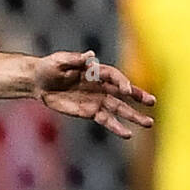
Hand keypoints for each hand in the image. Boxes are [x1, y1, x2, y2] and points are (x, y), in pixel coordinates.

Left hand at [33, 50, 155, 138]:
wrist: (38, 82)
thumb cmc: (49, 67)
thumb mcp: (59, 61)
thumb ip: (74, 59)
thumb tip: (90, 55)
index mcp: (95, 71)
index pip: (114, 76)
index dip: (122, 82)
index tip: (127, 90)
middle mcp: (100, 86)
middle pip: (123, 92)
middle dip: (138, 96)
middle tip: (152, 102)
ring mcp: (97, 100)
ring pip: (119, 108)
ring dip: (133, 116)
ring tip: (148, 123)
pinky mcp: (90, 112)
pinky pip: (106, 120)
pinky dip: (116, 127)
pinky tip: (127, 134)